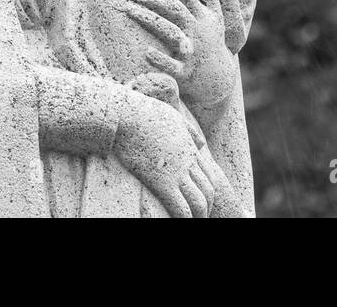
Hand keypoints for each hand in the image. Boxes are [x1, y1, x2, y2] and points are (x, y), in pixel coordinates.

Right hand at [112, 89, 214, 217]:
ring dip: (198, 216)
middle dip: (206, 207)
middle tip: (199, 216)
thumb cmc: (145, 113)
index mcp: (190, 148)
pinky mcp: (162, 181)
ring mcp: (177, 172)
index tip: (202, 200)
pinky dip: (185, 218)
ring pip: (198, 201)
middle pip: (208, 190)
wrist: (127, 115)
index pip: (209, 175)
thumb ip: (189, 130)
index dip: (208, 191)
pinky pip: (180, 207)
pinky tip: (180, 222)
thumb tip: (201, 143)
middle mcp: (188, 162)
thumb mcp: (174, 117)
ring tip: (192, 222)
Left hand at [123, 0, 234, 109]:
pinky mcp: (185, 72)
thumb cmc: (210, 41)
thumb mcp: (215, 15)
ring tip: (127, 8)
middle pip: (176, 7)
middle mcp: (200, 30)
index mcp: (206, 15)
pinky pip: (172, 65)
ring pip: (171, 31)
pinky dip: (160, 58)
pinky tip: (145, 52)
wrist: (218, 80)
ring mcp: (193, 50)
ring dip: (149, 18)